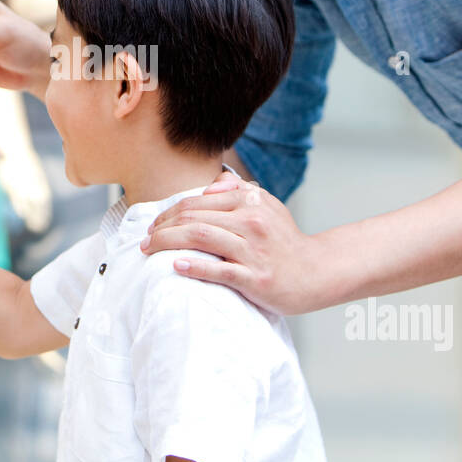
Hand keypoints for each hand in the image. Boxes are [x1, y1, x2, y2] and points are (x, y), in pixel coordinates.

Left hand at [139, 175, 332, 315]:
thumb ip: (240, 190)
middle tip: (144, 241)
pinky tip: (176, 265)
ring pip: (201, 238)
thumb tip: (212, 183)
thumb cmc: (286, 241)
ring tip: (149, 250)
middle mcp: (251, 222)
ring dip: (167, 243)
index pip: (197, 202)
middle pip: (193, 218)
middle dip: (161, 228)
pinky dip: (195, 266)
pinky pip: (220, 270)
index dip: (169, 212)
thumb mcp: (268, 207)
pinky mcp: (256, 278)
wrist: (317, 272)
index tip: (153, 225)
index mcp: (250, 203)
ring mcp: (254, 251)